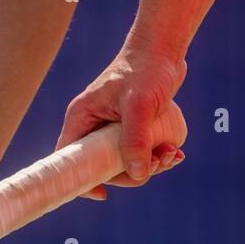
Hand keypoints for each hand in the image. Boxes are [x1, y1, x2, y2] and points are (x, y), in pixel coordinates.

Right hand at [56, 44, 187, 198]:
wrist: (163, 48)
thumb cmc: (147, 69)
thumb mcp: (141, 105)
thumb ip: (135, 139)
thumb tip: (137, 174)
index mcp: (82, 118)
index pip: (69, 157)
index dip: (80, 180)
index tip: (102, 195)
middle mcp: (92, 125)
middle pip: (102, 166)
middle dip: (132, 172)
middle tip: (160, 163)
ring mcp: (110, 127)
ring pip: (124, 161)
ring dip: (150, 164)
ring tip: (173, 153)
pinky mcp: (129, 126)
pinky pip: (138, 151)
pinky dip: (156, 156)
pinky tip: (175, 151)